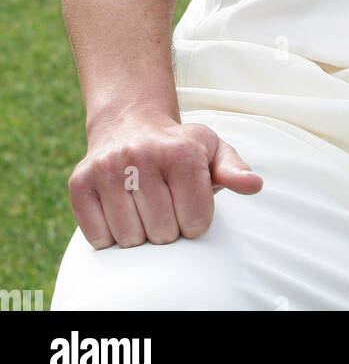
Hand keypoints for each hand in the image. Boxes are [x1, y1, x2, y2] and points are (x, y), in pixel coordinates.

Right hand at [68, 112, 263, 248]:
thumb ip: (233, 170)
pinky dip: (110, 236)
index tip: (189, 204)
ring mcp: (107, 169)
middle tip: (165, 205)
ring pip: (130, 239)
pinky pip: (98, 237)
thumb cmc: (178, 146)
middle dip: (168, 229)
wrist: (130, 124)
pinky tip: (120, 211)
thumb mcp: (211, 151)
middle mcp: (141, 156)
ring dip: (140, 234)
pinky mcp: (80, 183)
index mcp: (180, 151)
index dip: (195, 221)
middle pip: (162, 233)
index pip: (195, 221)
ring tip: (143, 208)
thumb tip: (254, 185)